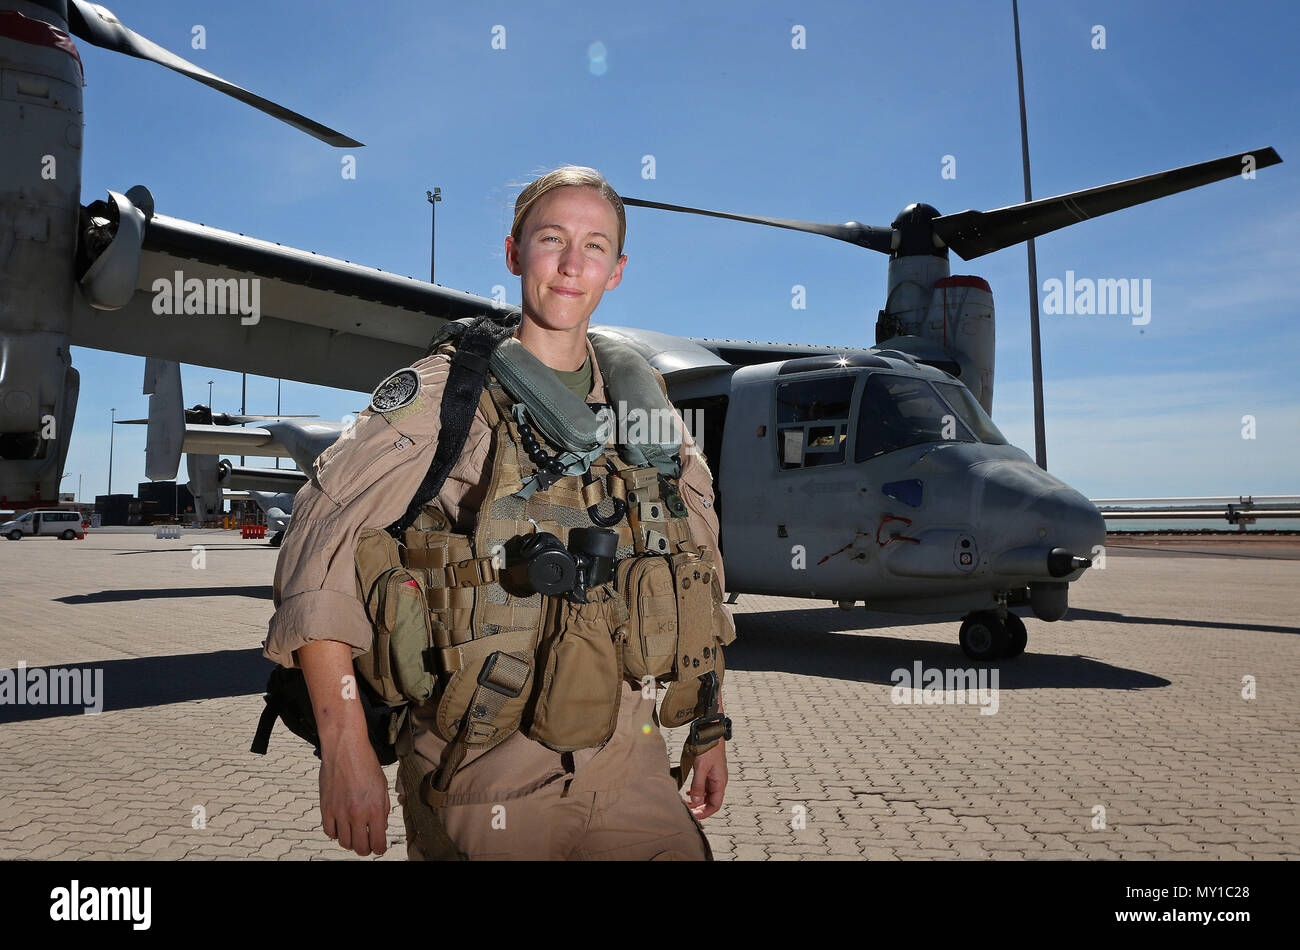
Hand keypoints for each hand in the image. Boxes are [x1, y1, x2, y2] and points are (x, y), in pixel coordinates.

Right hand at [318, 736, 389, 856]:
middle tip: (367, 843)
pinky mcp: (326, 808)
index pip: (378, 843)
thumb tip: (382, 826)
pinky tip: (341, 825)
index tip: (379, 846)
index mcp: (375, 809)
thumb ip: (384, 809)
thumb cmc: (365, 763)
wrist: (345, 748)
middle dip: (365, 849)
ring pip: (344, 842)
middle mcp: (357, 813)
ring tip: (354, 832)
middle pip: (360, 847)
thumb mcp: (382, 786)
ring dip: (350, 841)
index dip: (380, 848)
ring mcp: (340, 812)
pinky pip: (329, 832)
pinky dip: (336, 833)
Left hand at [685, 740, 727, 819]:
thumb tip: (697, 802)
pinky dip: (698, 791)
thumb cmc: (708, 747)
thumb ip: (699, 786)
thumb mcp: (701, 768)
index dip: (705, 813)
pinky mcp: (709, 770)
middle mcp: (719, 781)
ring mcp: (714, 775)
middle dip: (700, 808)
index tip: (693, 816)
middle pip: (711, 801)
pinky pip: (705, 786)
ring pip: (707, 794)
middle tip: (687, 811)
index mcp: (720, 782)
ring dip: (698, 800)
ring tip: (687, 803)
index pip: (715, 805)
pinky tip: (689, 792)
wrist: (711, 730)